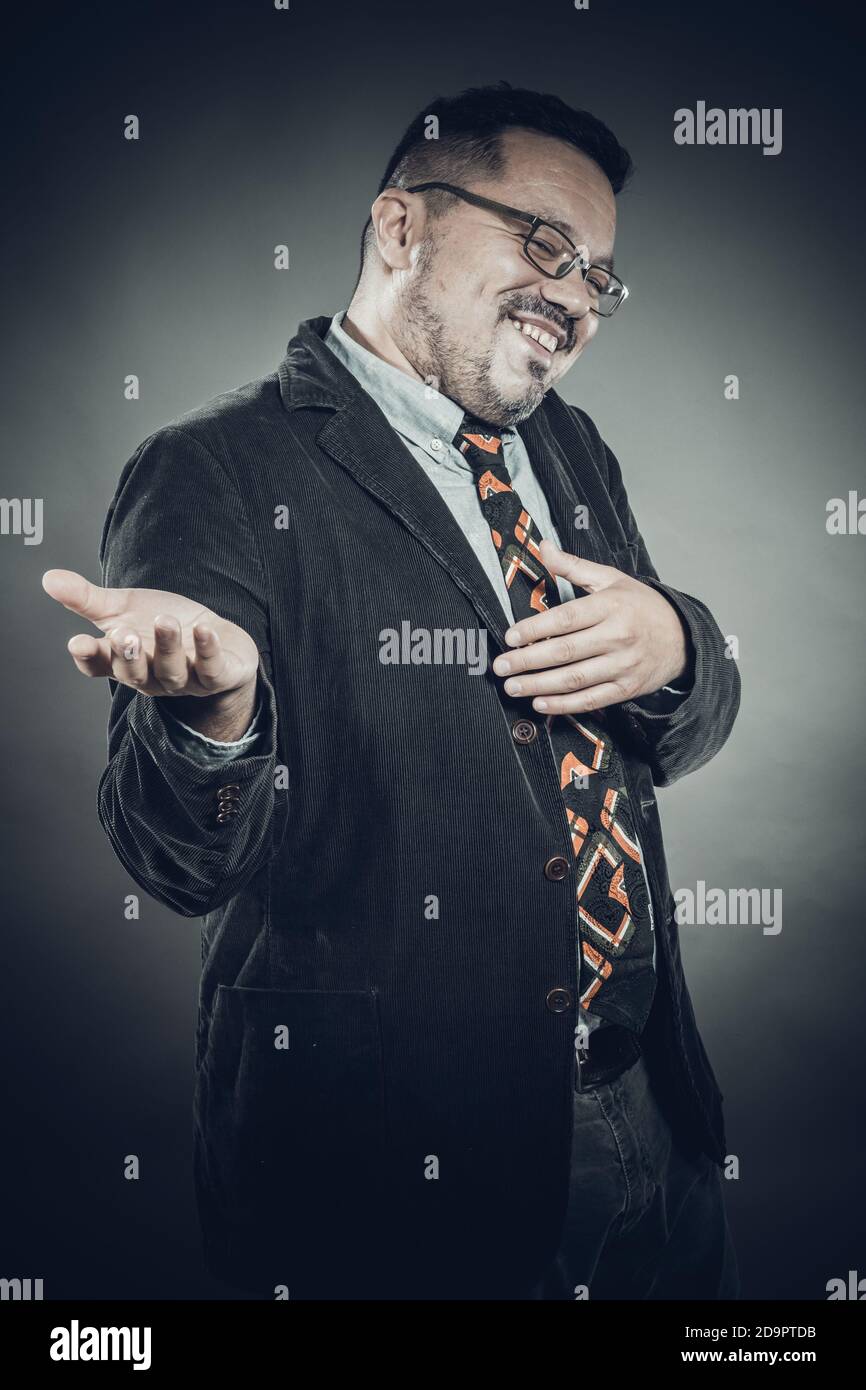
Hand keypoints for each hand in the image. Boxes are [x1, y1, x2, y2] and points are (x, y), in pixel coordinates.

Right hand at [41, 569, 259, 704]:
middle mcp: (150, 675)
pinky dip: (208, 650)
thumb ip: (86, 598)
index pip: (98, 666)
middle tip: (124, 634)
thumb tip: (48, 578)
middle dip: (128, 655)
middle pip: (134, 673)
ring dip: (167, 647)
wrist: (215, 638)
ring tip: (165, 622)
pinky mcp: (216, 677)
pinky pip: (211, 669)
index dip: (88, 657)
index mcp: (122, 660)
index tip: (77, 642)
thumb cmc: (160, 625)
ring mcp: (184, 680)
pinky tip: (205, 628)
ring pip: (171, 671)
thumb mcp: (123, 608)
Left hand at [491, 540, 687, 713]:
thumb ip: (573, 566)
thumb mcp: (611, 579)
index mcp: (610, 606)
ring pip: (575, 679)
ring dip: (539, 685)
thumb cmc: (642, 606)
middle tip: (501, 666)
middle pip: (565, 651)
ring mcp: (623, 665)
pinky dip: (564, 705)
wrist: (683, 638)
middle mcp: (617, 636)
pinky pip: (591, 700)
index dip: (535, 628)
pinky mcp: (626, 689)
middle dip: (528, 660)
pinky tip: (540, 703)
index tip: (511, 637)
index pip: (566, 618)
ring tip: (513, 686)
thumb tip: (543, 547)